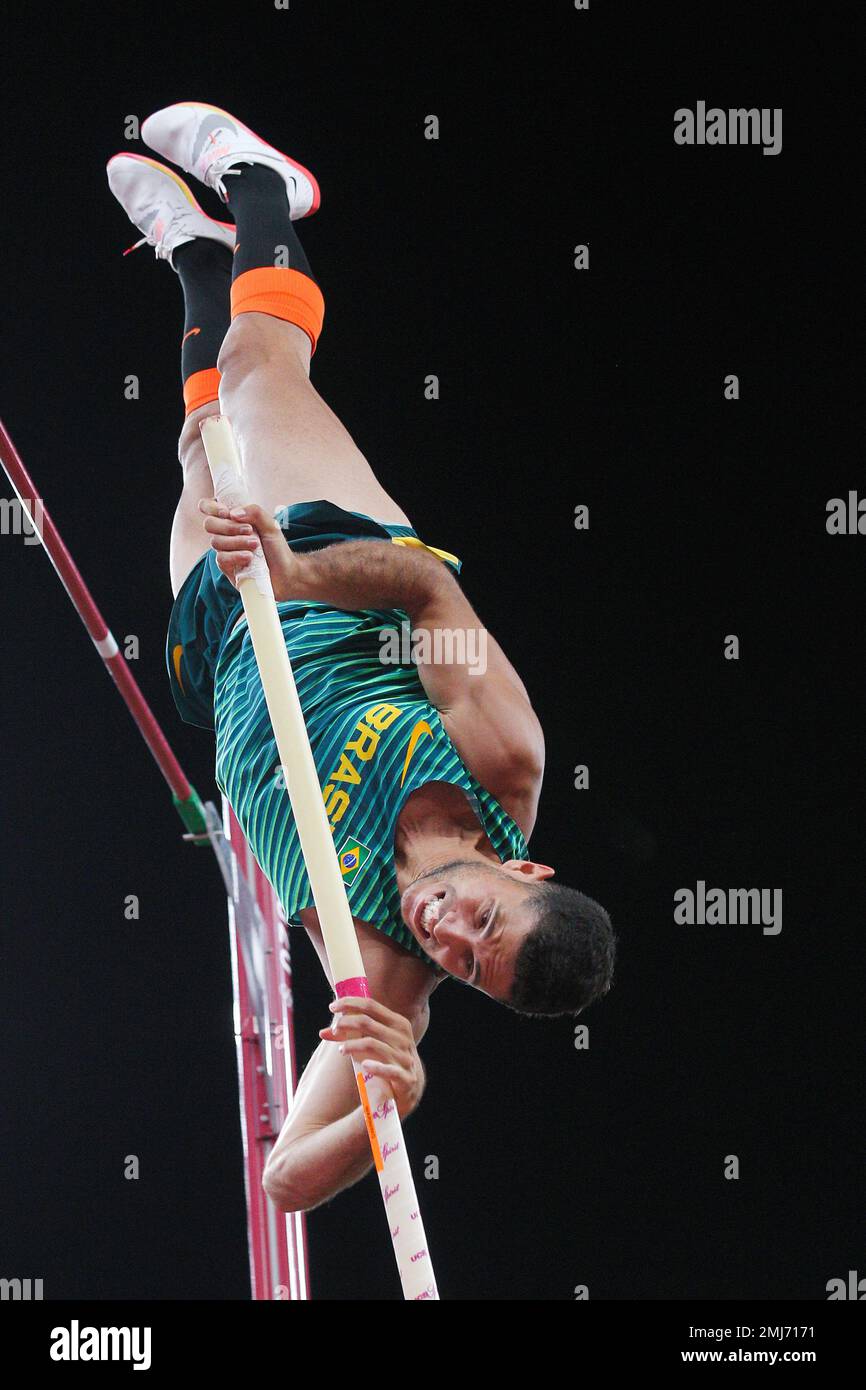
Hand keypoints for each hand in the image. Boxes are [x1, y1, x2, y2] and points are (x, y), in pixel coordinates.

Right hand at [198, 498, 302, 594]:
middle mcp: (225, 534)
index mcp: (233, 520)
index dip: (211, 507)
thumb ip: (255, 512)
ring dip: (237, 542)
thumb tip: (233, 513)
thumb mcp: (271, 525)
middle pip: (209, 524)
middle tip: (250, 530)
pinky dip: (236, 556)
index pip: (209, 507)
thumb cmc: (277, 548)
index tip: (226, 512)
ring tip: (256, 545)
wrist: (285, 574)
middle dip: (229, 526)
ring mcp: (224, 551)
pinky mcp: (226, 567)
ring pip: (216, 542)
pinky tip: (250, 558)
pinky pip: (221, 559)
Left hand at [319, 997, 425, 1119]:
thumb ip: (352, 1035)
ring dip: (352, 1045)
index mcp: (398, 1023)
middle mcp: (403, 1037)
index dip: (350, 1003)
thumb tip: (323, 1032)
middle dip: (346, 1023)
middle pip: (367, 1022)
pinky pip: (389, 1071)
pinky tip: (364, 1065)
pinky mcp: (406, 1079)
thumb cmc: (387, 1059)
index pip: (371, 1005)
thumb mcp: (374, 1043)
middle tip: (334, 1029)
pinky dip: (376, 1067)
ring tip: (341, 1049)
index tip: (333, 1006)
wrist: (409, 1087)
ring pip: (372, 1044)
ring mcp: (405, 1058)